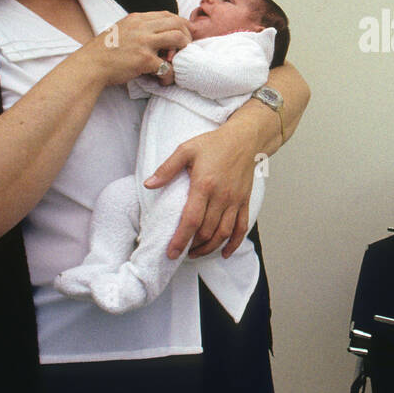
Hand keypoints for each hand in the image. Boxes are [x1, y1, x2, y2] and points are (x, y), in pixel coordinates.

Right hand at [81, 12, 190, 87]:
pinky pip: (168, 66)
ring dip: (184, 50)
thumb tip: (158, 32)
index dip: (181, 24)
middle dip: (188, 35)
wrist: (90, 65)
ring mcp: (144, 42)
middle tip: (186, 47)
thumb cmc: (104, 51)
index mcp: (137, 19)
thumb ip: (138, 28)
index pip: (168, 14)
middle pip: (177, 23)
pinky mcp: (144, 60)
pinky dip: (170, 74)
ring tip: (178, 61)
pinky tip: (164, 79)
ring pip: (178, 38)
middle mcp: (141, 27)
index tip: (184, 34)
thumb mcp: (121, 30)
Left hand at [145, 123, 256, 259]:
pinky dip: (234, 244)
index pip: (191, 220)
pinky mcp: (244, 202)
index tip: (172, 253)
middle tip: (180, 252)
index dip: (181, 240)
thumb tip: (149, 184)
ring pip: (223, 233)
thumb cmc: (215, 143)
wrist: (244, 139)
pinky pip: (241, 228)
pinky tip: (224, 252)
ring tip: (196, 253)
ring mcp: (235, 201)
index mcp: (204, 185)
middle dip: (192, 246)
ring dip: (209, 248)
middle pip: (206, 231)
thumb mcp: (186, 150)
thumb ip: (167, 169)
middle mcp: (221, 196)